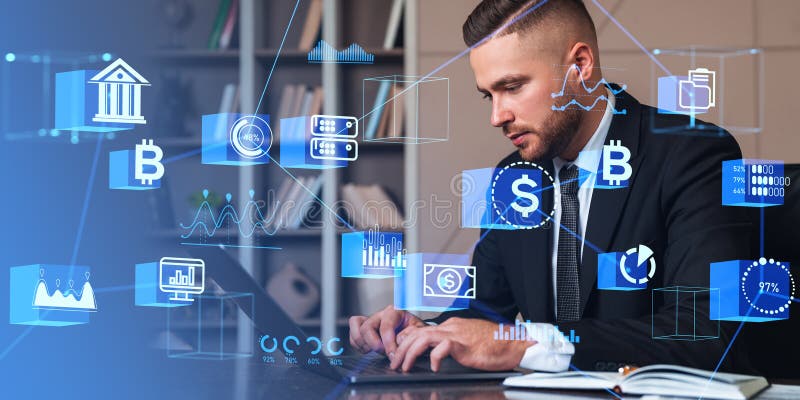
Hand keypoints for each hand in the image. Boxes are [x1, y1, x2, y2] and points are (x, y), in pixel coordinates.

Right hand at [349, 305, 425, 355]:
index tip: (392, 355)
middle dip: (374, 344)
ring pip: (357, 330)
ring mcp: (370, 321)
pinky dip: (358, 345)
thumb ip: (411, 334)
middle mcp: (380, 315)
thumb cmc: (414, 330)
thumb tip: (399, 341)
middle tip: (383, 352)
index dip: (388, 343)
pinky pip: (353, 336)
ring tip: (375, 350)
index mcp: (394, 312)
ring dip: (365, 344)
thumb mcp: (418, 330)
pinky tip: (369, 349)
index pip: (386, 326)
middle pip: (367, 328)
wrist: (411, 332)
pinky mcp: (362, 329)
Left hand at [390, 317, 530, 371]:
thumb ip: (450, 345)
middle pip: (417, 333)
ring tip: (405, 367)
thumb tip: (435, 354)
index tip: (398, 353)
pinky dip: (434, 358)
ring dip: (410, 353)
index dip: (406, 341)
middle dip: (402, 349)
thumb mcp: (466, 343)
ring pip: (424, 338)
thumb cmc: (493, 345)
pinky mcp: (464, 345)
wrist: (513, 343)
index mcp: (450, 326)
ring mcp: (456, 334)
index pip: (421, 330)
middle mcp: (450, 327)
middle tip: (394, 363)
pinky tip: (434, 368)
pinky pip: (443, 348)